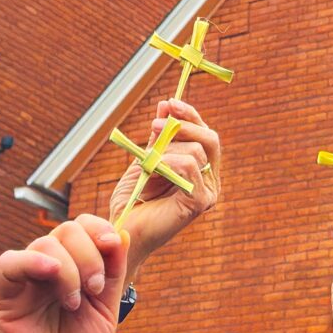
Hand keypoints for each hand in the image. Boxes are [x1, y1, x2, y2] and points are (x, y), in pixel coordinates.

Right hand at [0, 216, 125, 332]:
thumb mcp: (104, 311)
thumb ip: (112, 273)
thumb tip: (124, 233)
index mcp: (70, 269)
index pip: (81, 227)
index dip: (99, 228)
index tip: (113, 247)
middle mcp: (45, 269)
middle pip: (66, 230)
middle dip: (89, 253)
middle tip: (94, 289)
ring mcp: (23, 281)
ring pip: (44, 244)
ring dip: (70, 268)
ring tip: (74, 303)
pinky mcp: (2, 297)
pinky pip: (10, 263)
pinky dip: (33, 262)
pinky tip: (52, 277)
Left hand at [106, 101, 220, 277]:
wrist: (122, 230)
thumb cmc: (133, 199)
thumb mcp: (145, 159)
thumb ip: (158, 136)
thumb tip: (166, 105)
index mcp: (200, 169)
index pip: (204, 134)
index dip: (189, 115)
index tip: (169, 103)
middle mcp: (210, 180)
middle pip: (210, 139)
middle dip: (183, 125)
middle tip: (153, 126)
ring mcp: (208, 192)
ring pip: (197, 151)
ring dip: (166, 149)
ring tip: (145, 162)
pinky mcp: (200, 203)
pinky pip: (191, 167)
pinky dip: (169, 161)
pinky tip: (152, 168)